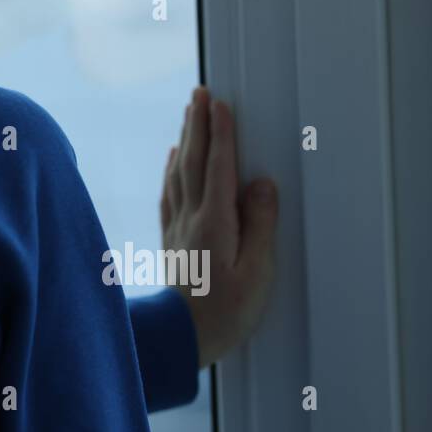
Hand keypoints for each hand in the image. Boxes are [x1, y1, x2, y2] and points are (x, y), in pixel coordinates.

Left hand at [160, 87, 277, 367]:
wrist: (180, 338)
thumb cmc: (225, 312)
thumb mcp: (256, 273)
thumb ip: (260, 225)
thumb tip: (262, 184)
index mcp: (215, 223)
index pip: (219, 167)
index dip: (221, 133)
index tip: (220, 103)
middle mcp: (191, 218)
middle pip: (194, 161)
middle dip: (198, 124)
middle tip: (200, 93)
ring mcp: (178, 227)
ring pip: (180, 172)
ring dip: (186, 140)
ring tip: (189, 114)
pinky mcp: (172, 239)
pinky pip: (170, 193)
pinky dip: (173, 170)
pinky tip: (174, 159)